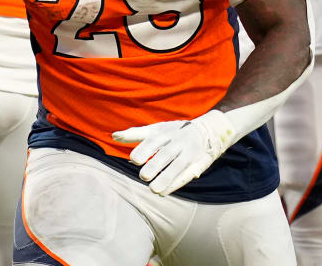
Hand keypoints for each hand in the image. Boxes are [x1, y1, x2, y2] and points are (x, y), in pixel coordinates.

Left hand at [112, 110, 237, 195]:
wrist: (207, 131)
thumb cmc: (173, 132)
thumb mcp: (156, 129)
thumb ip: (135, 134)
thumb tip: (114, 135)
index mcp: (165, 132)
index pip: (154, 139)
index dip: (145, 149)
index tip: (134, 159)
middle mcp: (178, 141)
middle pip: (166, 154)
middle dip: (155, 165)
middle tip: (144, 176)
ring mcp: (188, 153)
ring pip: (177, 166)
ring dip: (166, 178)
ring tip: (153, 190)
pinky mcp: (196, 164)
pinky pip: (187, 175)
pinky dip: (175, 184)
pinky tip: (164, 192)